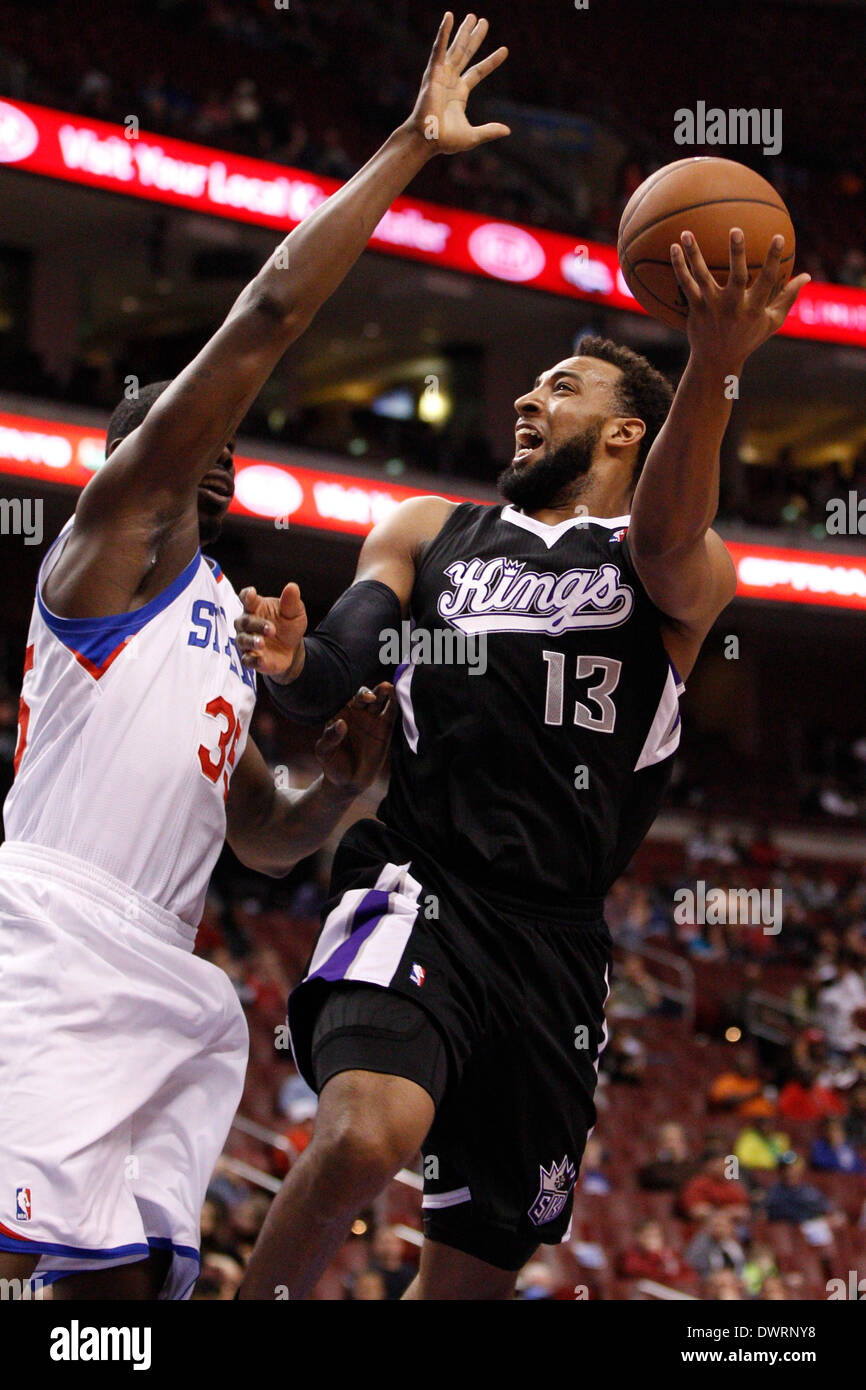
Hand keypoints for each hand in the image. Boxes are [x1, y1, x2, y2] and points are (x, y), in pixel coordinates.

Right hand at [235, 582, 306, 679]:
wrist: (292, 649)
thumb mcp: (294, 613)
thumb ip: (291, 602)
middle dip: (256, 625)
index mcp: (256, 607)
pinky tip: (261, 660)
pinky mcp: (251, 658)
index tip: (251, 594)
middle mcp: (247, 624)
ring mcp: (247, 641)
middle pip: (244, 622)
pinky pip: (247, 660)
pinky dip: (253, 661)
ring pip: (242, 640)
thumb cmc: (288, 625)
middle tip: (271, 629)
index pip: (246, 598)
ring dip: (252, 642)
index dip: (247, 596)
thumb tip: (292, 587)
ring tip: (262, 643)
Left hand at [315, 683, 395, 796]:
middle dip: (374, 691)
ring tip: (392, 688)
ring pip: (381, 700)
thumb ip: (330, 737)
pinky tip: (401, 698)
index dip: (356, 695)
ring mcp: (372, 719)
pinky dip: (397, 705)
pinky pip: (391, 713)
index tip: (365, 699)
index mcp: (340, 713)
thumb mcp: (324, 751)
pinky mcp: (385, 729)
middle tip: (380, 691)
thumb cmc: (332, 763)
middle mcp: (357, 712)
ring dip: (387, 692)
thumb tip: (341, 723)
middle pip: (367, 695)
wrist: (348, 781)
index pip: (348, 698)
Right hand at [404, 12, 509, 155]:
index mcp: (460, 93)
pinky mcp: (433, 72)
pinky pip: (439, 49)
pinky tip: (449, 17)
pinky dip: (443, 33)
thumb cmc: (445, 140)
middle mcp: (451, 80)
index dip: (491, 61)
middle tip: (483, 21)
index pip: (478, 71)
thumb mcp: (472, 136)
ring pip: (455, 48)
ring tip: (472, 16)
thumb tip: (507, 131)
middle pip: (466, 54)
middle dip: (474, 38)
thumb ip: (489, 131)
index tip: (505, 50)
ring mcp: (441, 75)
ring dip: (462, 31)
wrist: (427, 140)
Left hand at [670, 228, 810, 373]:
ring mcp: (712, 307)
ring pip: (702, 277)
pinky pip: (685, 285)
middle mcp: (734, 306)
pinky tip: (672, 248)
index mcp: (755, 307)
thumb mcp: (772, 322)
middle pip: (737, 276)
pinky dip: (678, 267)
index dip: (774, 258)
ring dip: (693, 254)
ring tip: (686, 233)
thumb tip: (807, 275)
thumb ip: (788, 297)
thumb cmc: (748, 338)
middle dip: (737, 253)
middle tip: (736, 230)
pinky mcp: (695, 309)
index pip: (768, 279)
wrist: (717, 362)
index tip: (779, 237)